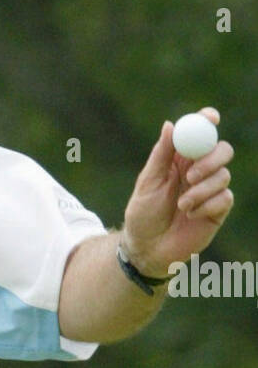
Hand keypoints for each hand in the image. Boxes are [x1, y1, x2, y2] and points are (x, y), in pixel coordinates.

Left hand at [120, 108, 233, 276]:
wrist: (147, 249)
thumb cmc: (143, 214)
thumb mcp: (148, 182)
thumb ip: (161, 154)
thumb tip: (170, 125)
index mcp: (181, 159)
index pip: (200, 133)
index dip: (207, 121)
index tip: (210, 118)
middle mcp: (199, 171)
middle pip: (221, 150)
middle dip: (211, 159)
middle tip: (192, 175)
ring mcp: (210, 190)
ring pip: (223, 175)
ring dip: (201, 190)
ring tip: (181, 205)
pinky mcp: (218, 209)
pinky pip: (225, 198)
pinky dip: (206, 206)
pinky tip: (191, 215)